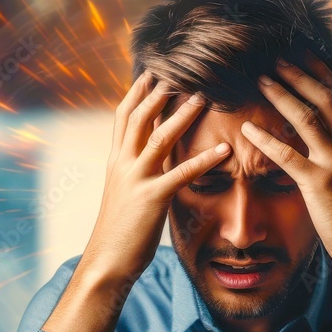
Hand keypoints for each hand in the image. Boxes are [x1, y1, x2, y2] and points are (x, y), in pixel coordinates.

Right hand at [82, 73, 231, 281]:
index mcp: (116, 161)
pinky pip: (182, 174)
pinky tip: (225, 151)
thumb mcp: (123, 193)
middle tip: (180, 71)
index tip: (151, 71)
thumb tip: (150, 156)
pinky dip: (205, 161)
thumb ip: (135, 171)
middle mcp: (122, 164)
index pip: (124, 117)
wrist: (107, 260)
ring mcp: (136, 180)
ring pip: (158, 137)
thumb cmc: (119, 230)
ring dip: (182, 115)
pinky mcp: (152, 199)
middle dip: (159, 92)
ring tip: (203, 96)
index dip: (137, 92)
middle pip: (139, 118)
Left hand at [240, 51, 331, 275]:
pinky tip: (246, 129)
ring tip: (262, 78)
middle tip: (276, 57)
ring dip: (282, 94)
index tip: (304, 55)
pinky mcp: (319, 183)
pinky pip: (287, 154)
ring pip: (307, 117)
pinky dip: (265, 139)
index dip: (321, 73)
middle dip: (299, 74)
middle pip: (324, 98)